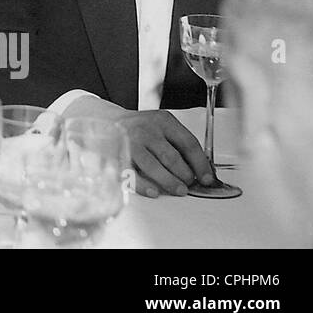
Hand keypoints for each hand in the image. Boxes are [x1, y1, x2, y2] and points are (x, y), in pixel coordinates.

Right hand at [65, 96, 213, 196]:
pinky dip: (145, 185)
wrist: (105, 120)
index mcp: (162, 120)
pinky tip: (154, 192)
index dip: (201, 164)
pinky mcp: (117, 155)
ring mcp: (130, 142)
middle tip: (189, 184)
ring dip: (170, 182)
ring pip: (154, 167)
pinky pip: (133, 174)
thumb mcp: (159, 125)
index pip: (188, 143)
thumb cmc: (137, 127)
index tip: (207, 178)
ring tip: (178, 190)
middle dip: (185, 175)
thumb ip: (178, 142)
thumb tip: (199, 168)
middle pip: (172, 157)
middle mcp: (146, 129)